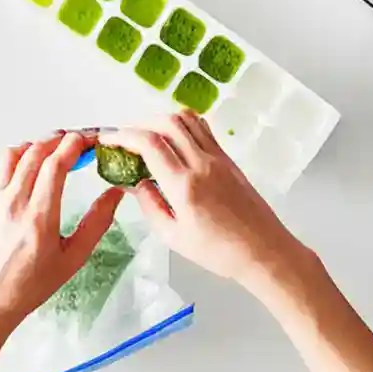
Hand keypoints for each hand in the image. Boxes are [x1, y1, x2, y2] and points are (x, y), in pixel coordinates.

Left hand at [0, 132, 124, 332]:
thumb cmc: (30, 286)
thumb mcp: (73, 259)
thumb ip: (97, 223)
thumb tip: (114, 194)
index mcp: (38, 216)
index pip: (55, 163)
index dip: (75, 144)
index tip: (91, 141)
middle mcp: (14, 202)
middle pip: (37, 151)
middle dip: (62, 139)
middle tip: (81, 143)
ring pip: (16, 152)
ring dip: (40, 144)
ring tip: (58, 151)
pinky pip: (3, 165)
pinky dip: (21, 155)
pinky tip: (34, 165)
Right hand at [100, 110, 298, 284]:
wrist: (264, 251)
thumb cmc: (219, 252)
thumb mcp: (173, 237)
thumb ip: (150, 205)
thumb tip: (134, 183)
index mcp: (184, 186)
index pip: (149, 143)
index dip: (123, 136)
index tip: (108, 139)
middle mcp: (202, 164)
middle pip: (166, 122)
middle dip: (139, 125)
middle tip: (126, 141)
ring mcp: (218, 158)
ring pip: (186, 119)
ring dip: (161, 121)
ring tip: (149, 139)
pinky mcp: (228, 159)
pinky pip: (203, 129)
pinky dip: (183, 125)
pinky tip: (174, 142)